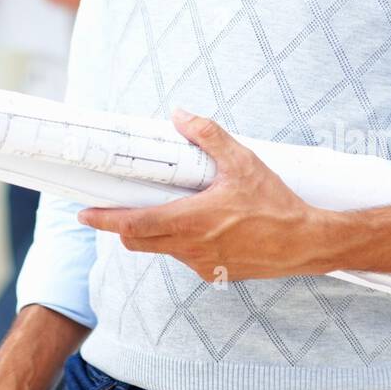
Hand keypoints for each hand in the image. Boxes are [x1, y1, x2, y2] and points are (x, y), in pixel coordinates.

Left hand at [77, 109, 331, 282]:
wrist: (306, 242)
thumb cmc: (276, 203)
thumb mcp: (242, 162)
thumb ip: (208, 136)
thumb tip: (180, 116)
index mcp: (192, 221)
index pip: (134, 224)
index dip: (105, 219)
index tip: (84, 213)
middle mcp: (191, 248)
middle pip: (138, 241)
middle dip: (120, 226)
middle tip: (109, 209)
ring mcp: (203, 264)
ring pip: (162, 249)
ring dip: (152, 232)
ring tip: (161, 209)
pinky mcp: (216, 273)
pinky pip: (185, 257)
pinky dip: (179, 242)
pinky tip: (197, 225)